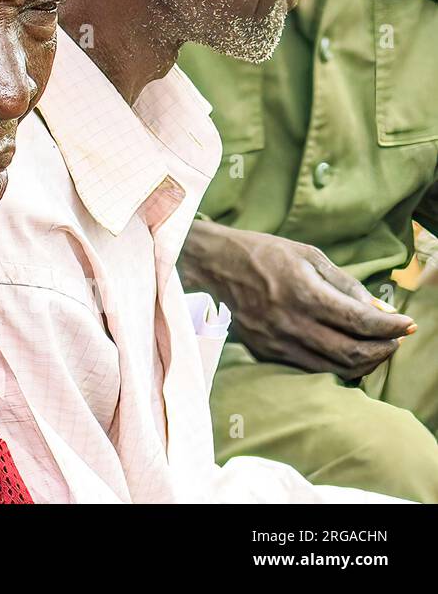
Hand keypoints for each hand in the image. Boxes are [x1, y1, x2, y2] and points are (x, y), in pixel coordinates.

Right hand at [180, 219, 414, 379]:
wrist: (215, 265)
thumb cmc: (265, 253)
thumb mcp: (309, 256)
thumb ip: (347, 285)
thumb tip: (381, 311)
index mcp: (304, 293)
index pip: (361, 322)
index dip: (392, 327)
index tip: (408, 324)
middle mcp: (291, 322)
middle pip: (353, 352)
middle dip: (384, 349)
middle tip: (396, 339)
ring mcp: (277, 342)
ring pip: (335, 368)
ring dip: (365, 362)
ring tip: (376, 348)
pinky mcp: (267, 352)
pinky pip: (312, 369)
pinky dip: (337, 366)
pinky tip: (346, 352)